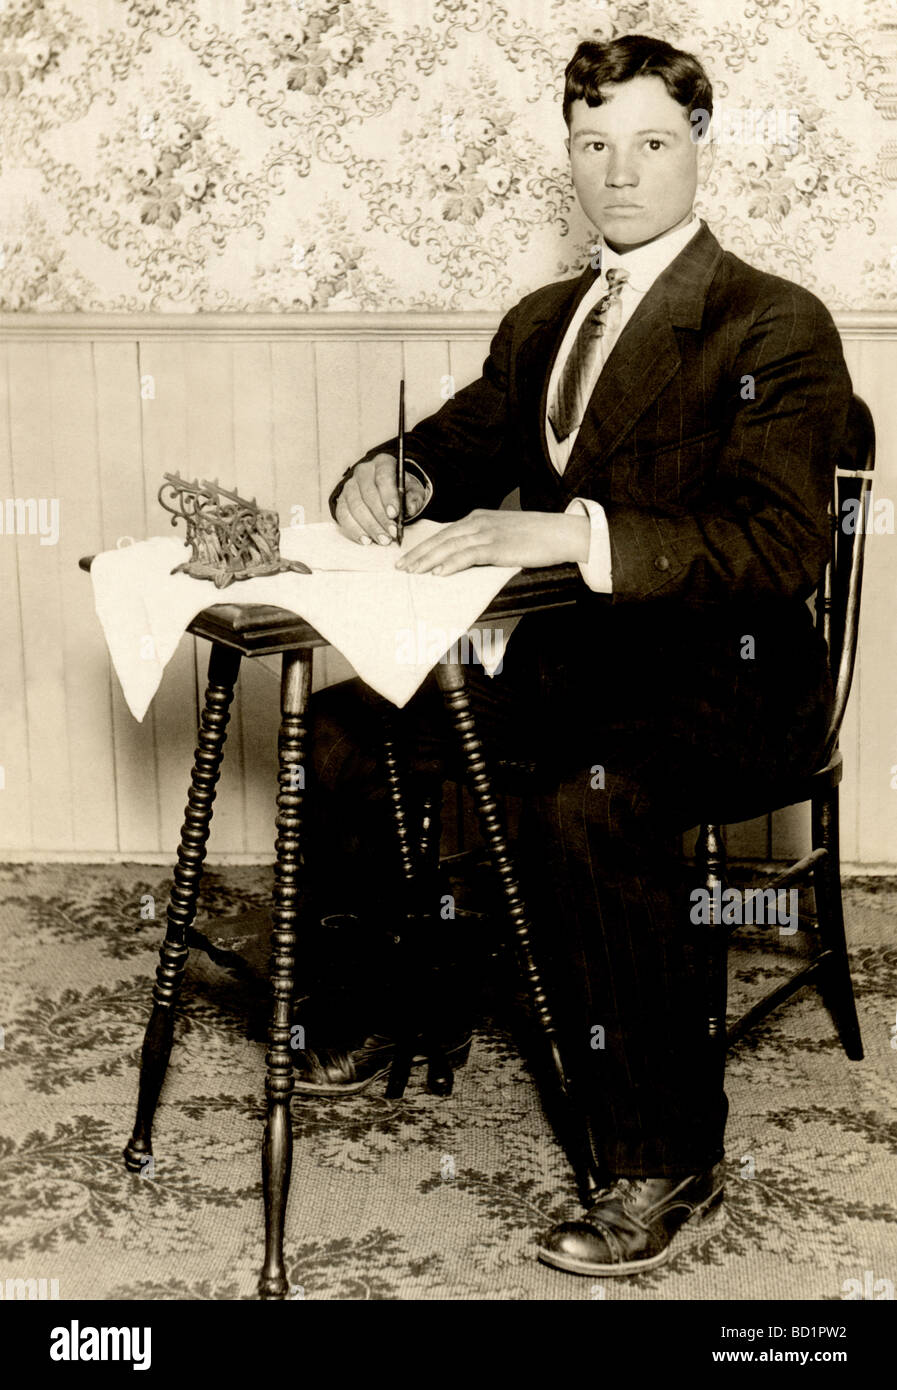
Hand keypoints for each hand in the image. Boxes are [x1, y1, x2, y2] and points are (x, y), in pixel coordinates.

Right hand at [335, 453, 427, 545]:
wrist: (385, 491)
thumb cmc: (401, 491)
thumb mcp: (413, 491)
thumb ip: (413, 499)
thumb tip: (410, 508)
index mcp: (383, 463)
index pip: (383, 478)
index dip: (388, 497)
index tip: (394, 514)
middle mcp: (363, 472)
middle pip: (368, 495)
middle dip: (381, 517)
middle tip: (391, 533)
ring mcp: (350, 486)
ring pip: (356, 507)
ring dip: (370, 526)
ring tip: (383, 539)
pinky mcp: (342, 501)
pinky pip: (343, 516)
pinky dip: (354, 530)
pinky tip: (366, 540)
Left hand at [395, 508, 589, 575]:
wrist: (560, 533)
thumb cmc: (535, 536)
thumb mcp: (503, 534)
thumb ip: (483, 542)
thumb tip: (466, 559)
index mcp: (478, 518)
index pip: (444, 533)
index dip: (424, 546)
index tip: (408, 558)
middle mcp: (478, 522)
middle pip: (441, 539)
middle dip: (419, 554)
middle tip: (401, 567)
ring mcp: (487, 533)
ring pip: (449, 547)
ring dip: (428, 560)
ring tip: (413, 572)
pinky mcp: (498, 546)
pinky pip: (468, 555)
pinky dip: (452, 563)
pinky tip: (439, 573)